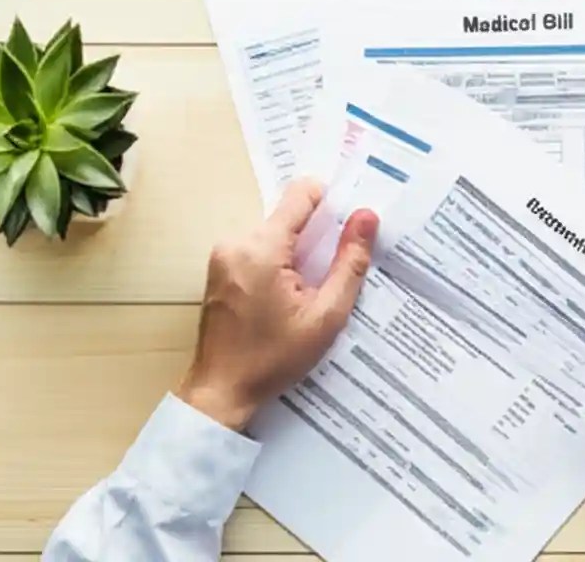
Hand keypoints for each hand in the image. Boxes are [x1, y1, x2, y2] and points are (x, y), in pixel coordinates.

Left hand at [176, 178, 378, 430]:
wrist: (221, 390)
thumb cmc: (274, 359)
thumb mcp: (326, 315)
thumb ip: (350, 262)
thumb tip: (367, 216)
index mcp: (262, 247)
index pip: (301, 194)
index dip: (331, 203)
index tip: (349, 227)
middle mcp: (236, 241)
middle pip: (288, 216)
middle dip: (315, 239)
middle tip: (332, 275)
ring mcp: (222, 255)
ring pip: (274, 234)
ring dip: (296, 255)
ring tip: (308, 294)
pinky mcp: (217, 269)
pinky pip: (257, 250)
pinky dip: (277, 264)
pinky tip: (286, 299)